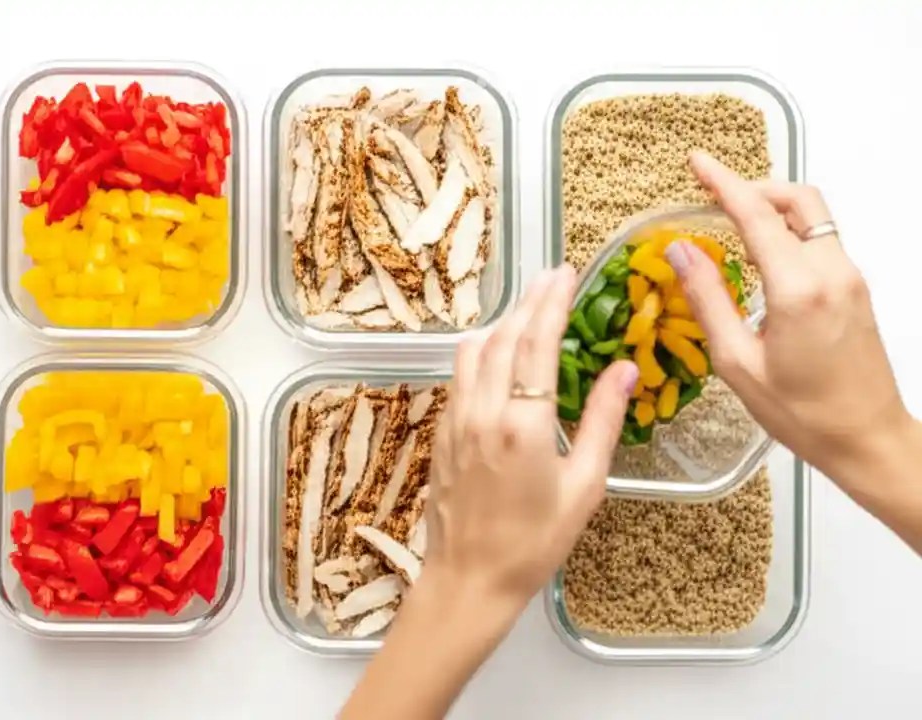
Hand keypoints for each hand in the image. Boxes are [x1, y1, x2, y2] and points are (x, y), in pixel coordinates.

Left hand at [340, 266, 636, 719]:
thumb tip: (624, 369)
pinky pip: (459, 376)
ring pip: (473, 352)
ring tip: (527, 309)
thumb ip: (603, 421)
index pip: (536, 344)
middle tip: (551, 277)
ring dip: (501, 323)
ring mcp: (456, 421)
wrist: (468, 579)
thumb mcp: (584, 485)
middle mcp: (482, 413)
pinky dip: (480, 352)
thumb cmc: (534, 543)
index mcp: (523, 424)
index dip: (551, 303)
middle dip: (528, 301)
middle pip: (502, 337)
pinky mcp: (442, 433)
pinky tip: (498, 354)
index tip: (565, 273)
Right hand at [669, 152, 912, 492]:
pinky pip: (820, 241)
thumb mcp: (737, 362)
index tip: (697, 162)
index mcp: (798, 289)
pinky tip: (761, 258)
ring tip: (731, 225)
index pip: (757, 215)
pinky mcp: (856, 289)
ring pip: (812, 216)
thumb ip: (707, 299)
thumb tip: (680, 251)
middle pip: (796, 199)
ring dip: (772, 209)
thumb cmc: (801, 413)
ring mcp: (850, 278)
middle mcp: (832, 272)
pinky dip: (788, 233)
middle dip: (753, 187)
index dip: (723, 182)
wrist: (868, 438)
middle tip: (713, 195)